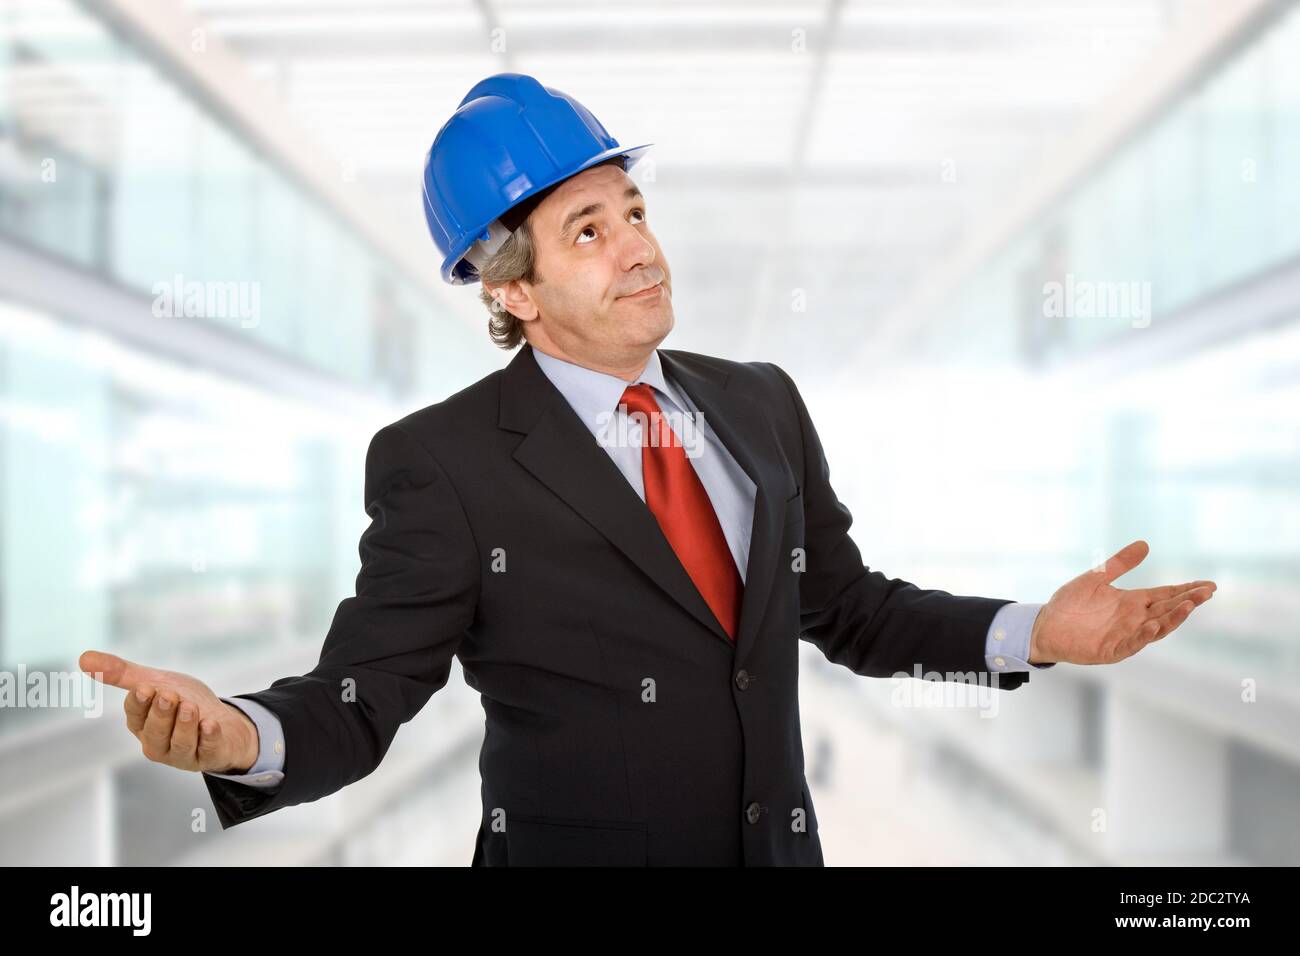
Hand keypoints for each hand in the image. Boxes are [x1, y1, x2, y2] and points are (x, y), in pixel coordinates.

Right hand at [78, 650, 260, 772]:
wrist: (223, 721)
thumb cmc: (184, 701)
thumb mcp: (157, 683)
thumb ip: (123, 674)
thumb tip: (82, 658)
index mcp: (143, 725)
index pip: (135, 716)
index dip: (139, 704)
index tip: (144, 688)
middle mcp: (159, 743)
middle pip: (155, 733)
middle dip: (161, 714)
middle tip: (168, 695)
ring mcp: (184, 753)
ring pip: (180, 743)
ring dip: (184, 725)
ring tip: (190, 707)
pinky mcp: (209, 756)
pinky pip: (208, 749)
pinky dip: (209, 737)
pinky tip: (211, 724)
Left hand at [1028, 540, 1215, 665]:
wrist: (1045, 625)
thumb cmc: (1070, 604)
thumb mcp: (1096, 578)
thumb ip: (1119, 563)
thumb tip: (1145, 544)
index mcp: (1132, 602)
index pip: (1166, 595)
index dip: (1186, 590)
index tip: (1208, 585)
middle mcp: (1134, 619)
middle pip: (1167, 609)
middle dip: (1188, 601)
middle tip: (1208, 592)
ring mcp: (1125, 635)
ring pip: (1156, 628)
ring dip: (1172, 618)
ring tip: (1187, 606)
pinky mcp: (1111, 650)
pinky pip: (1132, 644)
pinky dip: (1144, 636)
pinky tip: (1154, 626)